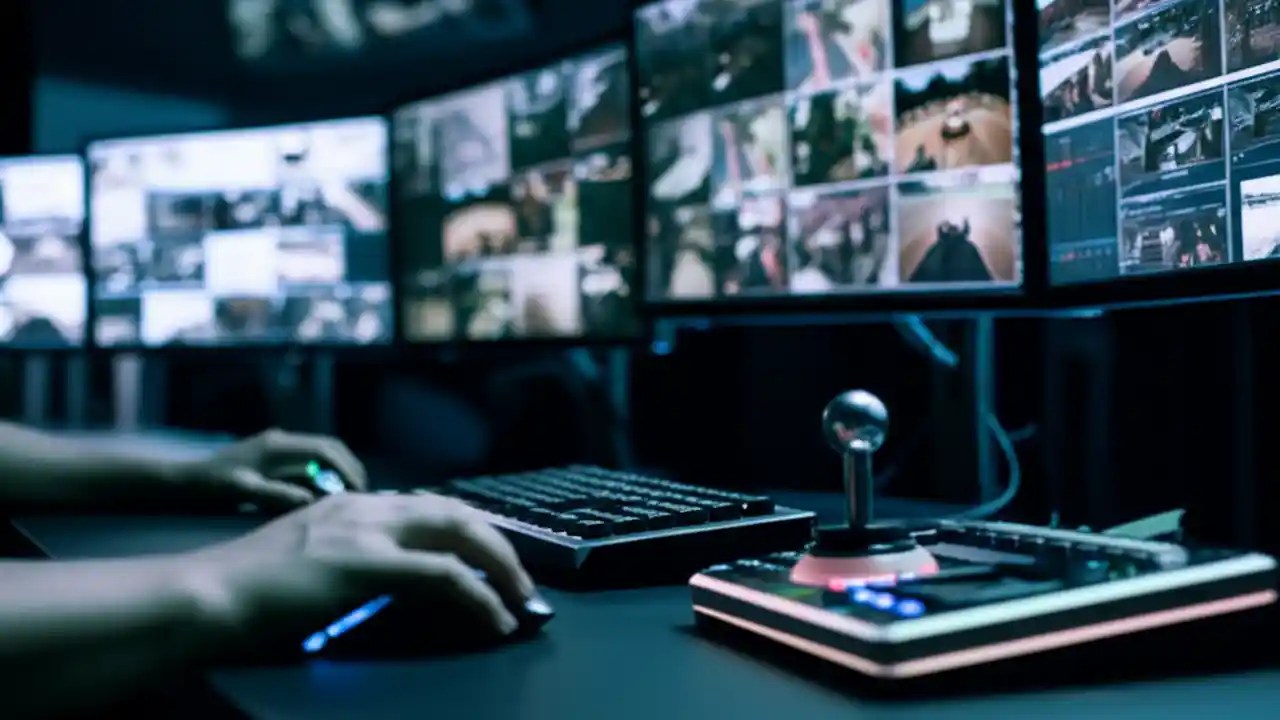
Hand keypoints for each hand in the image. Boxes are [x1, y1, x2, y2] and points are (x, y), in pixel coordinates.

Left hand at [174, 429, 368, 511]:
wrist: (182, 481)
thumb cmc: (210, 487)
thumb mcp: (243, 493)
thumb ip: (277, 495)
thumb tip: (314, 500)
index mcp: (277, 446)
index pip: (325, 450)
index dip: (346, 468)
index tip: (359, 489)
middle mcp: (280, 440)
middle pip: (328, 447)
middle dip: (348, 467)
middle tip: (362, 491)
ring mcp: (276, 447)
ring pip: (319, 453)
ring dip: (336, 470)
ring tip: (348, 494)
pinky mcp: (271, 457)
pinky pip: (306, 461)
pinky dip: (322, 474)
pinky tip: (324, 493)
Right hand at [195, 493, 536, 647]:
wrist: (205, 594)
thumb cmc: (242, 588)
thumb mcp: (304, 559)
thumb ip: (345, 558)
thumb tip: (384, 581)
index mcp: (348, 503)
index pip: (426, 505)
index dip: (466, 530)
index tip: (490, 556)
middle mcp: (363, 505)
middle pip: (454, 511)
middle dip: (496, 543)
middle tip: (519, 578)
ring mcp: (365, 531)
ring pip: (460, 533)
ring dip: (500, 565)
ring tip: (520, 598)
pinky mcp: (366, 564)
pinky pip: (444, 576)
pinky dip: (479, 597)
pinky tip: (495, 620)